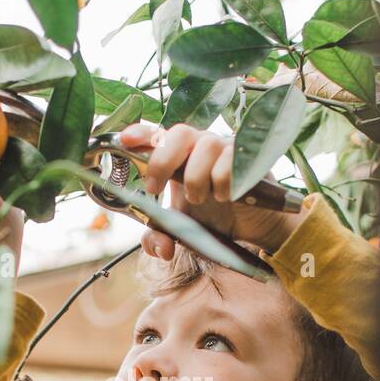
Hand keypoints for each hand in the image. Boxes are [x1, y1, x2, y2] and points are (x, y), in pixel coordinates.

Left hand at [118, 121, 299, 259]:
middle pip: (178, 132)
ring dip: (197, 179)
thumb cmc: (215, 217)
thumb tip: (160, 248)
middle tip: (155, 188)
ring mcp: (225, 146)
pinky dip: (224, 183)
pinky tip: (227, 197)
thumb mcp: (181, 229)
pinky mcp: (248, 156)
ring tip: (201, 199)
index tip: (125, 142)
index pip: (157, 135)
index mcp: (178, 155)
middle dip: (162, 160)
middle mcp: (200, 144)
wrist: (254, 226)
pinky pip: (231, 161)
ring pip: (205, 146)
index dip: (140, 133)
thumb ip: (161, 237)